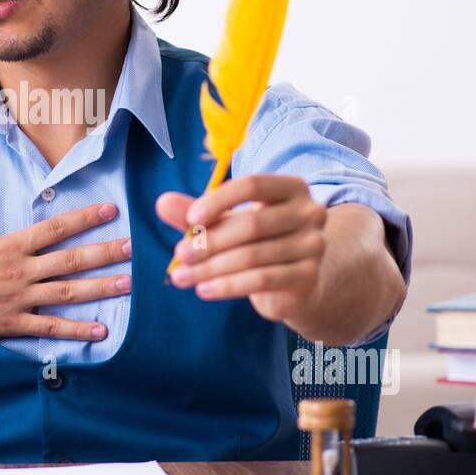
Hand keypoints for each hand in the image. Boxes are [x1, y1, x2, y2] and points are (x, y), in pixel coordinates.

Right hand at [0, 151, 131, 340]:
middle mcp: (19, 272)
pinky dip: (76, 331)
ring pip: (68, 294)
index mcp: (8, 245)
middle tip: (132, 249)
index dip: (85, 218)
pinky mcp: (10, 323)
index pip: (55, 228)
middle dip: (104, 253)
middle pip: (71, 261)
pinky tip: (100, 332)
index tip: (110, 211)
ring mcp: (17, 299)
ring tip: (128, 285)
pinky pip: (49, 328)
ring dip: (100, 289)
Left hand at [155, 174, 326, 324]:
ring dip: (211, 268)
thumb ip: (196, 212)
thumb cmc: (254, 241)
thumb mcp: (226, 222)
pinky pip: (262, 280)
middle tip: (179, 255)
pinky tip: (203, 290)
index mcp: (290, 187)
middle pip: (252, 224)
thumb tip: (162, 202)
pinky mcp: (307, 276)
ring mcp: (313, 245)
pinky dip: (228, 286)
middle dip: (210, 241)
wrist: (291, 280)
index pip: (253, 185)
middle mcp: (309, 212)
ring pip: (253, 256)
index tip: (190, 219)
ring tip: (181, 277)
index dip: (219, 201)